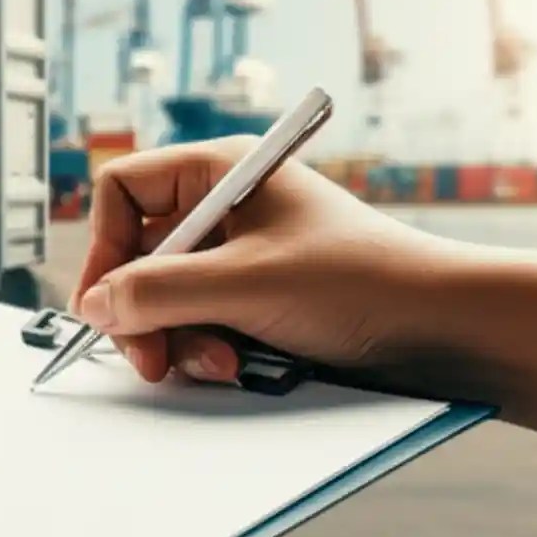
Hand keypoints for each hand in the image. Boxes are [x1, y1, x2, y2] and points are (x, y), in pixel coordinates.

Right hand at [69, 135, 446, 383]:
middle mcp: (224, 206)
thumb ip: (158, 291)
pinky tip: (236, 366)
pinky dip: (205, 348)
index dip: (104, 246)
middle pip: (138, 253)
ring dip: (178, 338)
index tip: (104, 303)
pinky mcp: (254, 297)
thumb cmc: (360, 281)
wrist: (442, 328)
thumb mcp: (245, 284)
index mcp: (220, 171)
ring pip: (165, 296)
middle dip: (143, 310)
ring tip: (217, 362)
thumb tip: (93, 303)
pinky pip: (199, 322)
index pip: (124, 191)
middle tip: (150, 358)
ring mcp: (239, 254)